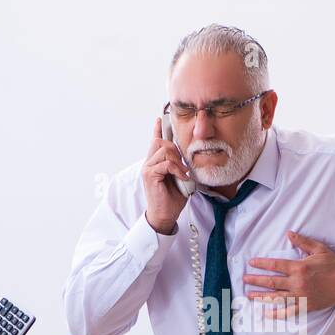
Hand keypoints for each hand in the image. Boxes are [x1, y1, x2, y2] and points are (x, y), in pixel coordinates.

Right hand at [142, 117, 192, 234]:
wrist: (165, 215)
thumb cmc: (173, 199)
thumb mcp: (181, 178)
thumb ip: (180, 166)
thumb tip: (187, 158)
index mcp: (155, 162)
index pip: (155, 142)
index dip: (157, 130)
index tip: (159, 119)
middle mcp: (149, 163)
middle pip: (161, 142)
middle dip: (175, 149)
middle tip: (183, 165)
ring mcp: (147, 168)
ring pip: (164, 151)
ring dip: (178, 161)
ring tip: (183, 174)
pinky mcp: (149, 174)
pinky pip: (166, 163)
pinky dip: (177, 169)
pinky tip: (182, 177)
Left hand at [244, 231, 334, 316]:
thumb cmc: (333, 264)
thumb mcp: (319, 249)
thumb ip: (303, 242)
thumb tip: (289, 233)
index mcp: (299, 267)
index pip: (275, 264)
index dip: (261, 264)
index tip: (251, 263)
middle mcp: (297, 282)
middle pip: (272, 281)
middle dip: (256, 280)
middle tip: (244, 279)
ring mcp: (300, 295)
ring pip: (276, 297)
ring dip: (261, 296)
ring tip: (248, 294)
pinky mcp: (305, 306)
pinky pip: (288, 312)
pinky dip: (276, 314)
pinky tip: (265, 314)